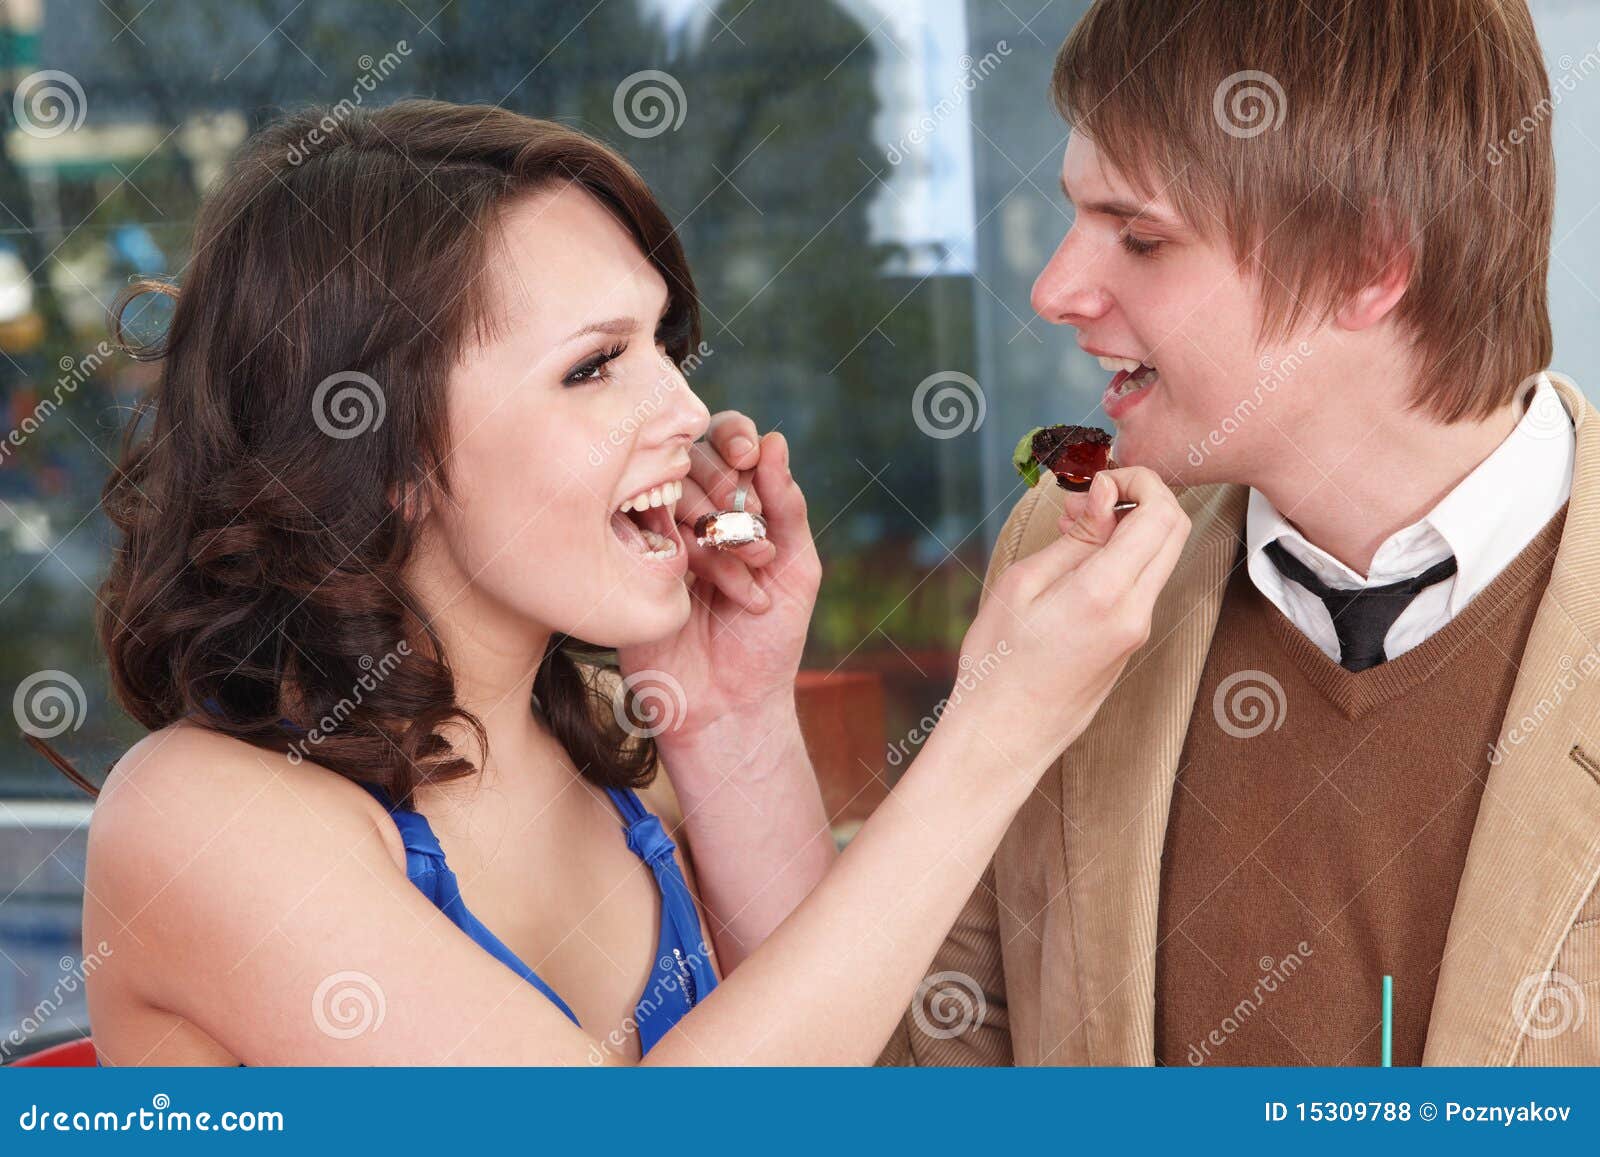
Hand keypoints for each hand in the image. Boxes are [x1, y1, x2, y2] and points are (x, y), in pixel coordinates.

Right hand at [616, 412, 821, 739]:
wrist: (728, 707)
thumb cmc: (767, 642)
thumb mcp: (797, 571)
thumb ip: (788, 507)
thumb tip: (775, 440)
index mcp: (732, 504)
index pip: (724, 438)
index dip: (734, 434)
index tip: (749, 457)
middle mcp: (689, 513)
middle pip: (690, 456)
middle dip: (727, 490)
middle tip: (756, 545)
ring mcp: (653, 537)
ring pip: (665, 491)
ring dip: (710, 529)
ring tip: (745, 584)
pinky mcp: (623, 566)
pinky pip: (634, 526)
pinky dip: (673, 546)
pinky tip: (694, 580)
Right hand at [945, 467, 1190, 773]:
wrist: (1003, 736)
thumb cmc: (997, 663)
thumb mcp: (1022, 585)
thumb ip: (1074, 539)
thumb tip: (1106, 499)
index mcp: (1105, 594)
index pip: (1159, 514)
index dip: (1139, 480)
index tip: (1098, 480)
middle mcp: (1135, 613)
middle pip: (1174, 531)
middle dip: (1143, 497)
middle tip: (1090, 498)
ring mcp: (1137, 632)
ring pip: (1162, 557)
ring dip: (1132, 527)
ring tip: (1073, 528)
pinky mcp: (1130, 644)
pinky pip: (1144, 585)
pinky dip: (1125, 557)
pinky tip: (1077, 560)